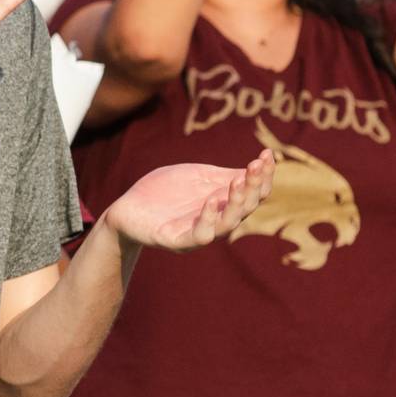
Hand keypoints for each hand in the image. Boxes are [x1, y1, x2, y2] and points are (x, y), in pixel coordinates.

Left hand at [102, 153, 274, 251]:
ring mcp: (198, 233)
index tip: (267, 155)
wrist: (128, 208)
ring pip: (228, 224)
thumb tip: (262, 163)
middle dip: (253, 186)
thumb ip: (226, 175)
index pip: (253, 194)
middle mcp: (217, 221)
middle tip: (255, 166)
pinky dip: (208, 219)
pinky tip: (211, 201)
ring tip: (239, 181)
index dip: (263, 177)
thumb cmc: (164, 192)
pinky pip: (200, 235)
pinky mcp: (177, 241)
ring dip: (237, 203)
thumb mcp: (199, 177)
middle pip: (245, 208)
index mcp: (225, 205)